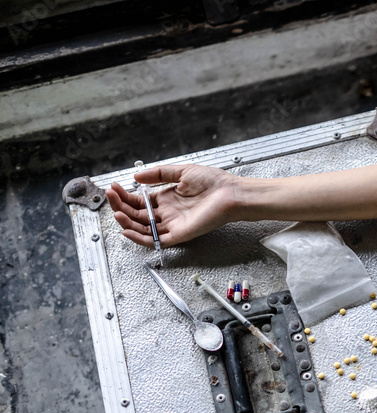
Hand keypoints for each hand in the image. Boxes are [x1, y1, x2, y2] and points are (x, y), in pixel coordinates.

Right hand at [106, 164, 239, 247]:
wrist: (231, 193)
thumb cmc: (214, 182)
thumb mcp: (181, 172)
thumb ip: (158, 174)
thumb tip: (136, 176)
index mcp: (166, 199)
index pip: (138, 201)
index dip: (124, 196)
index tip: (113, 187)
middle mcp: (167, 213)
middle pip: (136, 215)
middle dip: (120, 206)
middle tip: (110, 196)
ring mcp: (172, 224)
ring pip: (142, 228)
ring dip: (126, 221)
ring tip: (115, 211)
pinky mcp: (179, 234)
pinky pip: (156, 240)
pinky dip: (140, 238)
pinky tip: (127, 230)